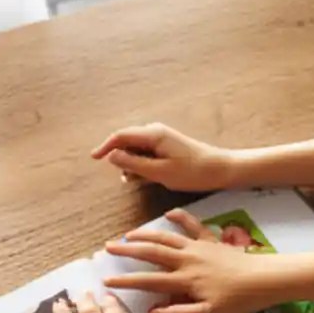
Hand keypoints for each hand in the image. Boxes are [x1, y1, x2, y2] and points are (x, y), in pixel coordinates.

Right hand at [90, 123, 236, 191]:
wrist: (219, 169)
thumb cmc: (191, 172)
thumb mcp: (159, 172)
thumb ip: (133, 164)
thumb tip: (112, 156)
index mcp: (153, 135)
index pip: (121, 136)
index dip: (105, 147)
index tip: (93, 158)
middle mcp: (155, 132)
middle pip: (127, 142)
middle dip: (122, 159)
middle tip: (126, 179)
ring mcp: (161, 138)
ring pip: (137, 149)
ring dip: (133, 164)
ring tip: (139, 180)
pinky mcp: (167, 146)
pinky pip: (147, 153)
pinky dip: (143, 165)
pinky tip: (148, 177)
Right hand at [103, 208, 281, 312]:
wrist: (264, 279)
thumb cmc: (238, 301)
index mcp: (184, 280)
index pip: (148, 281)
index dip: (125, 282)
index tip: (106, 283)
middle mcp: (186, 260)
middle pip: (151, 252)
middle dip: (127, 250)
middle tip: (108, 248)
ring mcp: (198, 247)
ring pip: (165, 237)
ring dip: (145, 234)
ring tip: (127, 234)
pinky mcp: (211, 241)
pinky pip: (192, 226)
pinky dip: (180, 217)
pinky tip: (168, 214)